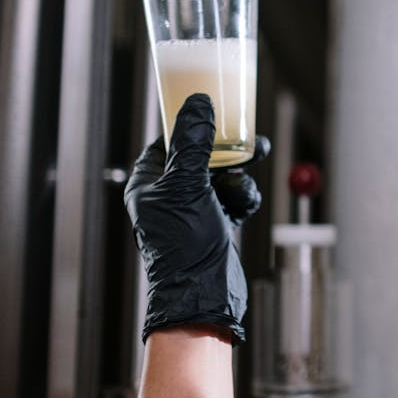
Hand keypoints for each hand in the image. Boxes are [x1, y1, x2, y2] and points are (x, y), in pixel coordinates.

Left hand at [124, 93, 268, 343]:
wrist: (204, 294)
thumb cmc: (184, 244)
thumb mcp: (188, 185)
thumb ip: (193, 142)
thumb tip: (197, 103)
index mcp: (148, 185)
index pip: (164, 142)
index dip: (187, 125)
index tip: (209, 110)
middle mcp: (167, 196)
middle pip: (199, 157)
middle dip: (226, 150)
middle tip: (249, 139)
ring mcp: (191, 211)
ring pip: (221, 178)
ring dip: (238, 178)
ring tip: (245, 183)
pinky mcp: (214, 225)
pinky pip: (232, 199)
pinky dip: (242, 199)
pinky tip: (245, 206)